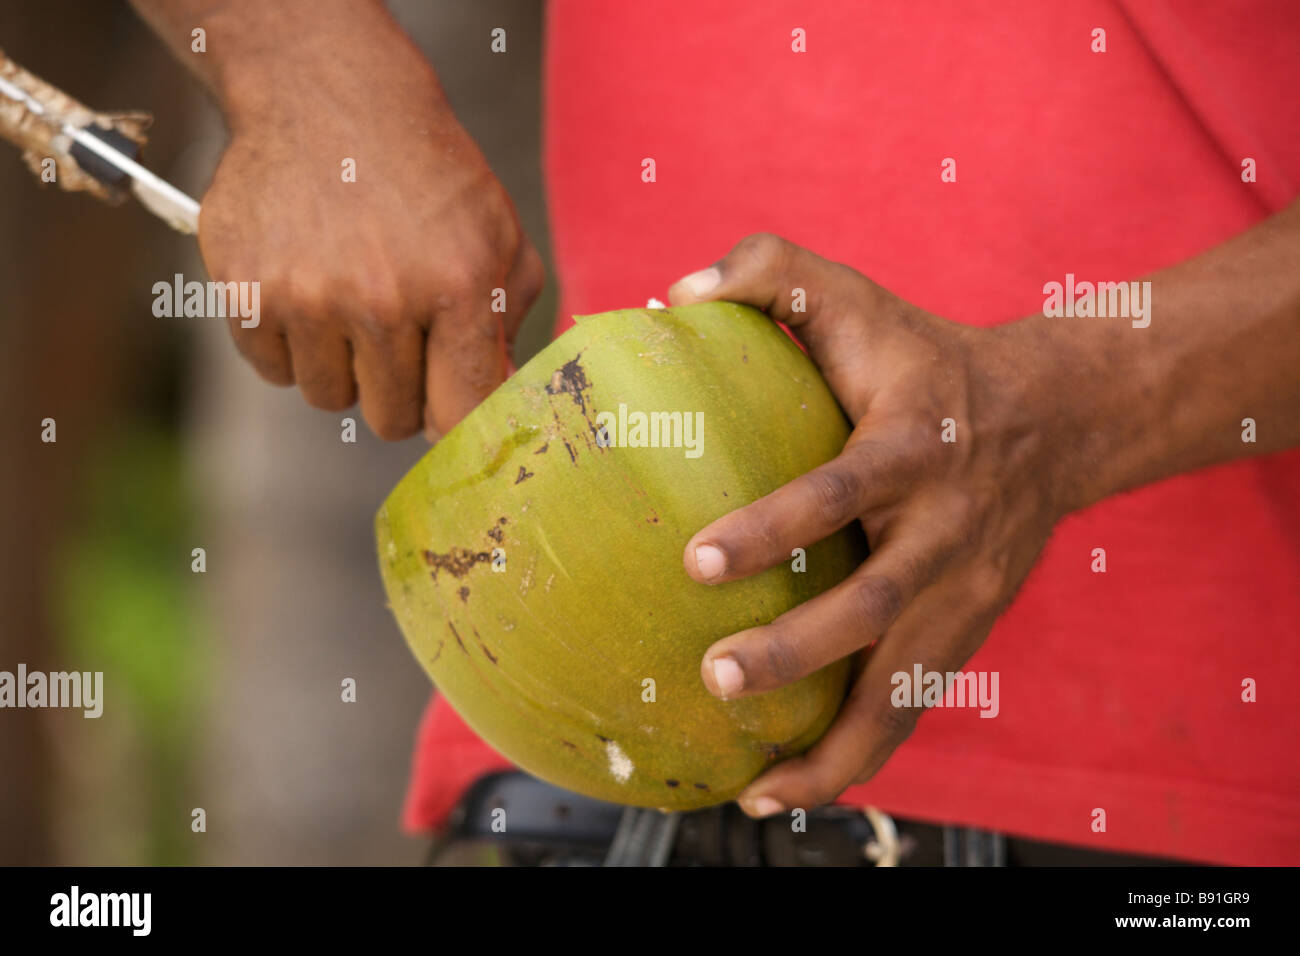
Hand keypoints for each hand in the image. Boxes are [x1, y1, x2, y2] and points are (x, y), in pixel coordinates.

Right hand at [198, 45, 542, 439]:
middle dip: (401, 389)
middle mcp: (380, 298)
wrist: (326, 95)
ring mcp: (305, 297)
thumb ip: (508, 324)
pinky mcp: (244, 291)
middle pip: (392, 420)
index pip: (460, 415)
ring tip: (350, 301)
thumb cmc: (426, 172)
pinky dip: (291, 345)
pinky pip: (274, 370)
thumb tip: (500, 407)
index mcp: (457, 287)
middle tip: (398, 333)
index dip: (460, 427)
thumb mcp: (497, 233)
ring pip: (329, 398)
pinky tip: (306, 289)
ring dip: (343, 367)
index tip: (451, 415)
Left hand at [668, 234, 1072, 817]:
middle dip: (795, 651)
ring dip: (832, 745)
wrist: (1051, 419)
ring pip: (906, 687)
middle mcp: (947, 527)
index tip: (698, 562)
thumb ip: (769, 270)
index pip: (843, 490)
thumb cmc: (923, 358)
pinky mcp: (969, 634)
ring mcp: (965, 591)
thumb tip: (669, 296)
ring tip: (754, 785)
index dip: (775, 528)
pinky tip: (785, 788)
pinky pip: (912, 710)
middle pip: (876, 606)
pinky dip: (855, 760)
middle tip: (714, 676)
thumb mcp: (854, 296)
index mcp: (916, 442)